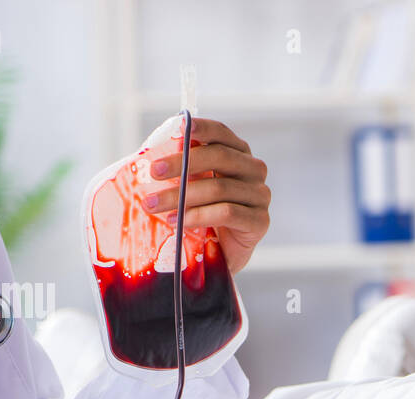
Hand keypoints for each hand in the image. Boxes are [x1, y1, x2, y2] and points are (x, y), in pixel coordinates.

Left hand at [141, 118, 270, 273]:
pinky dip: (198, 216)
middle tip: (153, 172)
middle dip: (182, 163)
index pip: (222, 133)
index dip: (202, 127)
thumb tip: (158, 152)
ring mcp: (260, 196)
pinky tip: (178, 222)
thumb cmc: (203, 215)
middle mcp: (254, 171)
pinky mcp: (260, 221)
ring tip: (154, 205)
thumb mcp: (191, 186)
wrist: (222, 255)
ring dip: (182, 196)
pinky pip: (227, 213)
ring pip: (219, 188)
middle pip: (220, 157)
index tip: (178, 127)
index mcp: (238, 154)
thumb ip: (183, 167)